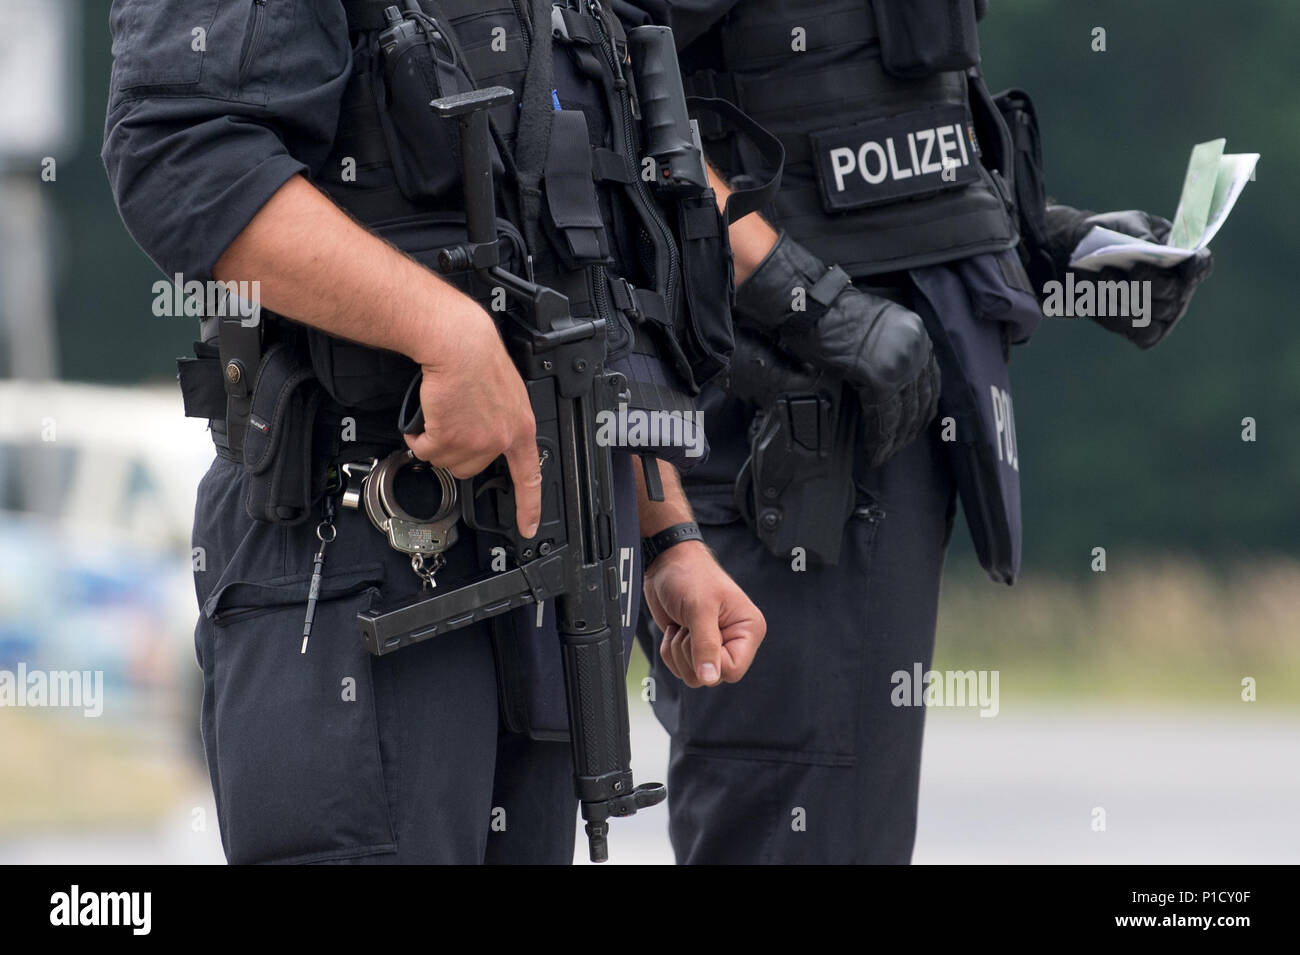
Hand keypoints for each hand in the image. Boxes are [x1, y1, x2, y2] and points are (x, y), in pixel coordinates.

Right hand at [403, 299, 541, 536]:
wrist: (458, 343)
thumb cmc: (477, 356)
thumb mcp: (504, 392)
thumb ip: (500, 420)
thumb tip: (486, 439)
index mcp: (520, 427)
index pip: (529, 476)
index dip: (529, 506)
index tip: (527, 527)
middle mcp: (501, 438)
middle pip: (471, 468)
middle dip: (456, 451)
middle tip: (452, 423)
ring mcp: (477, 441)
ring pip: (447, 461)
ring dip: (436, 442)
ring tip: (440, 414)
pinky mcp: (450, 437)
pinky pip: (427, 451)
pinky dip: (419, 438)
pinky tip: (426, 418)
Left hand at [642, 541, 765, 687]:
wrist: (666, 563)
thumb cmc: (690, 575)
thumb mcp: (699, 609)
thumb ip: (705, 645)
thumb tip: (710, 678)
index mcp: (748, 630)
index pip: (733, 670)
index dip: (710, 661)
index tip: (698, 637)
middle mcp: (734, 641)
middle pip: (712, 677)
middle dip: (690, 654)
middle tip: (689, 626)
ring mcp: (713, 646)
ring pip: (693, 675)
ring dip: (678, 651)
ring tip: (683, 624)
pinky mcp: (693, 647)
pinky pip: (678, 667)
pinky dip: (670, 650)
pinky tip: (676, 628)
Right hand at [732, 232, 939, 466]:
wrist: (811, 305)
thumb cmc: (831, 313)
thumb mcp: (875, 326)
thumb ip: (890, 350)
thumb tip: (890, 383)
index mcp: (915, 332)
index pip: (929, 378)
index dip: (923, 407)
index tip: (916, 424)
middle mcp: (914, 345)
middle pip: (921, 398)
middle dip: (911, 427)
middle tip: (901, 446)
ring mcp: (899, 361)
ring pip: (905, 411)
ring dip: (896, 437)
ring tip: (887, 453)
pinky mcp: (879, 377)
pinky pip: (884, 416)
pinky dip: (880, 437)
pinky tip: (876, 450)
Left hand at [1044, 206, 1214, 348]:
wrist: (1076, 258)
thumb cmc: (1108, 235)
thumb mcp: (1124, 224)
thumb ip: (1141, 234)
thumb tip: (1153, 249)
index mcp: (1180, 254)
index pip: (1201, 264)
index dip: (1196, 267)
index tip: (1184, 263)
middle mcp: (1176, 286)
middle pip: (1176, 294)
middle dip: (1151, 282)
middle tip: (1131, 269)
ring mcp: (1160, 311)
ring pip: (1157, 314)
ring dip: (1128, 298)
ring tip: (1106, 277)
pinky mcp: (1141, 330)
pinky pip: (1144, 335)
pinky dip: (1122, 319)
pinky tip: (1104, 301)